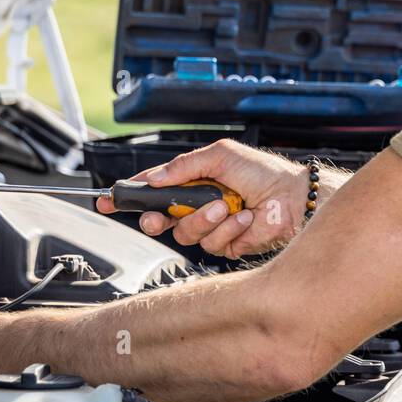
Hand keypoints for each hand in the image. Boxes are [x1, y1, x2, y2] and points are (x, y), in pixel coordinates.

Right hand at [97, 138, 312, 257]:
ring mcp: (210, 226)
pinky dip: (228, 228)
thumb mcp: (220, 156)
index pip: (154, 188)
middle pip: (159, 219)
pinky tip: (244, 218)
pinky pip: (211, 243)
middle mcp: (197, 205)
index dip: (130, 194)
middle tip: (158, 217)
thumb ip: (184, 166)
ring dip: (203, 219)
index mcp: (193, 181)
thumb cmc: (262, 171)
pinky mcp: (225, 245)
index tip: (108, 199)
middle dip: (155, 219)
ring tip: (226, 205)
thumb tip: (154, 178)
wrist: (293, 198)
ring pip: (184, 234)